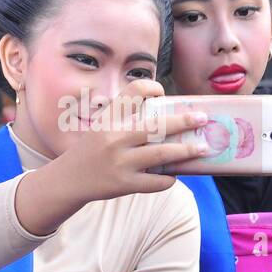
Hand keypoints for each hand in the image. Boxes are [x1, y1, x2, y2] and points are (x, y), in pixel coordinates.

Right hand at [61, 79, 210, 199]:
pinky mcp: (124, 184)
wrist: (68, 180)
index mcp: (109, 118)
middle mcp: (114, 138)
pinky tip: (176, 174)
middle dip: (184, 121)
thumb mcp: (101, 127)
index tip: (164, 93)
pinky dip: (169, 178)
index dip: (151, 88)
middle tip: (203, 119)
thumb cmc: (92, 150)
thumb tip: (167, 116)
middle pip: (156, 126)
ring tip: (203, 148)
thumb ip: (126, 119)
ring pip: (161, 154)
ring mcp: (119, 162)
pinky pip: (155, 181)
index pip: (133, 92)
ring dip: (186, 151)